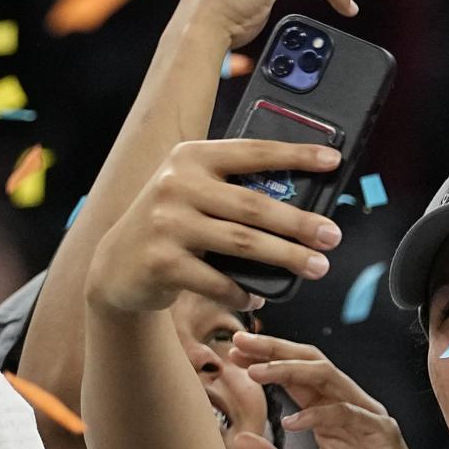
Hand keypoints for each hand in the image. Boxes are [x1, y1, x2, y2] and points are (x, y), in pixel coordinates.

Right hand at [89, 140, 343, 315]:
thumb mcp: (193, 193)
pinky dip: (243, 292)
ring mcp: (166, 224)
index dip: (295, 155)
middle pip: (254, 205)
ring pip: (243, 243)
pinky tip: (258, 296)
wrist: (116, 265)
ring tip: (317, 266)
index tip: (332, 161)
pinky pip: (218, 281)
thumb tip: (301, 203)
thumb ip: (232, 189)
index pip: (252, 152)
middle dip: (300, 223)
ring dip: (287, 257)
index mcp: (191, 157)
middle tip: (332, 235)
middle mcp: (176, 185)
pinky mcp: (162, 262)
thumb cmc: (170, 225)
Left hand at [233, 331, 415, 448]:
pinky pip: (347, 413)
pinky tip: (292, 422)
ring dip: (288, 369)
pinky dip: (318, 415)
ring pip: (327, 376)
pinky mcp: (381, 432)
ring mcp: (366, 414)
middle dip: (274, 349)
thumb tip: (239, 438)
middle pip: (310, 362)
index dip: (267, 359)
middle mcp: (348, 404)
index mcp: (329, 410)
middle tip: (240, 341)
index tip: (234, 352)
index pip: (296, 374)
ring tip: (255, 372)